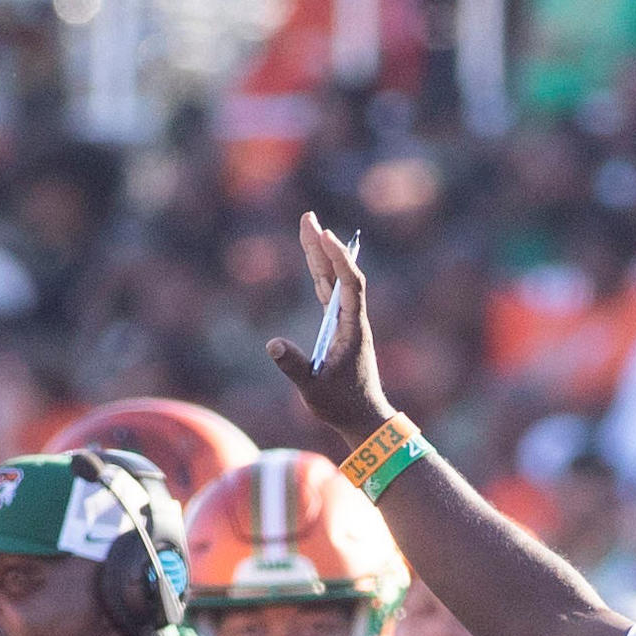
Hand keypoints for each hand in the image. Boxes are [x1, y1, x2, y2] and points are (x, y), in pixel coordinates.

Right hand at [265, 214, 391, 441]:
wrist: (362, 419)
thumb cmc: (341, 406)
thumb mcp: (313, 389)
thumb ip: (294, 366)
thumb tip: (273, 344)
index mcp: (353, 329)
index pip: (351, 285)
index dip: (340, 259)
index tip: (326, 236)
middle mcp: (352, 319)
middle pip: (339, 274)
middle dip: (323, 245)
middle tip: (308, 217)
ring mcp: (346, 322)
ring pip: (333, 280)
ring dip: (320, 254)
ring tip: (307, 226)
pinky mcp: (339, 328)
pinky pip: (329, 292)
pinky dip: (321, 273)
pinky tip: (315, 259)